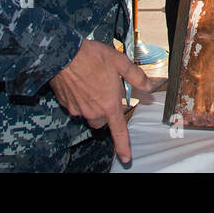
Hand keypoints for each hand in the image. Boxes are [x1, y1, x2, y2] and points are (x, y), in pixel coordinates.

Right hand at [49, 39, 152, 163]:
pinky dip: (79, 98)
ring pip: (89, 113)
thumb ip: (136, 77)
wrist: (64, 54)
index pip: (119, 131)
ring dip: (92, 104)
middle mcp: (93, 111)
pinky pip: (76, 106)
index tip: (126, 158)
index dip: (123, 146)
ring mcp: (78, 109)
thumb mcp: (120, 62)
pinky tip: (80, 82)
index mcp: (109, 104)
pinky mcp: (65, 104)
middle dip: (106, 111)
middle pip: (102, 120)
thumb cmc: (92, 56)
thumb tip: (149, 86)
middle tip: (106, 91)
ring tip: (92, 82)